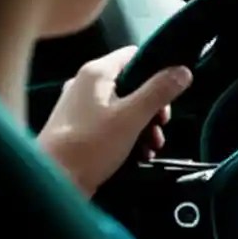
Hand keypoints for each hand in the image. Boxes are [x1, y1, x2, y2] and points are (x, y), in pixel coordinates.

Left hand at [38, 46, 191, 196]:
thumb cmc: (89, 146)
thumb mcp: (132, 117)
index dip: (158, 69)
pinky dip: (129, 135)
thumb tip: (183, 71)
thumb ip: (159, 92)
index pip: (135, 55)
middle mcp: (85, 84)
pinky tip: (138, 153)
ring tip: (152, 146)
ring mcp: (80, 107)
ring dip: (145, 125)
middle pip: (133, 84)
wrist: (53, 183)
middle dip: (154, 106)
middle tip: (162, 125)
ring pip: (125, 106)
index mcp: (96, 73)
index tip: (172, 92)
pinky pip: (113, 123)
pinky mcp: (80, 128)